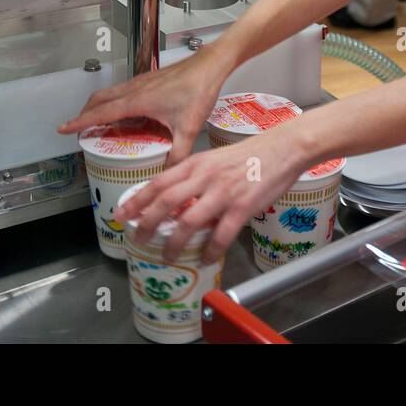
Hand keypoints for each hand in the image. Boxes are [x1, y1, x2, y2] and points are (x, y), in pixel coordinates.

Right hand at [58, 45, 232, 164]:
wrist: (210, 64)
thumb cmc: (199, 90)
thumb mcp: (188, 128)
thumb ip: (178, 154)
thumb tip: (168, 174)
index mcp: (137, 101)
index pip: (100, 113)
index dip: (80, 122)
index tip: (63, 129)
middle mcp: (134, 89)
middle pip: (99, 100)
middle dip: (84, 113)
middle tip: (78, 128)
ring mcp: (141, 81)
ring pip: (110, 93)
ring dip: (99, 105)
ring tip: (97, 121)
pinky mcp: (150, 79)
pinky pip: (123, 90)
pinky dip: (115, 100)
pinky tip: (127, 112)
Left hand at [117, 124, 311, 263]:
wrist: (283, 148)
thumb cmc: (250, 155)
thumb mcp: (215, 159)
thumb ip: (195, 177)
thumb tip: (176, 201)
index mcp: (196, 163)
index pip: (159, 182)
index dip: (137, 200)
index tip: (122, 213)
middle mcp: (205, 176)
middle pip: (166, 201)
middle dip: (147, 223)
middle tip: (138, 239)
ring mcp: (223, 192)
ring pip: (189, 220)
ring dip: (174, 242)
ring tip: (168, 255)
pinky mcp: (243, 206)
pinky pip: (221, 234)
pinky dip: (211, 249)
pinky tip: (207, 258)